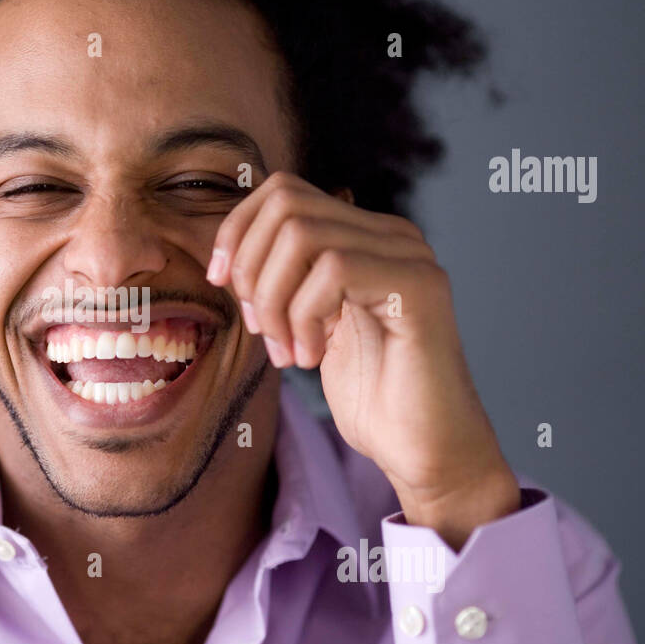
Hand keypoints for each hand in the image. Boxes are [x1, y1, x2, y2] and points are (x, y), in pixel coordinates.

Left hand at [206, 172, 520, 549]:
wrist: (424, 452)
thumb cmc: (372, 399)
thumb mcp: (311, 326)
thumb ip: (288, 281)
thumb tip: (233, 251)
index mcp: (366, 238)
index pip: (283, 191)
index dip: (237, 230)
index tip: (219, 282)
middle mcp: (392, 235)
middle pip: (287, 203)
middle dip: (250, 266)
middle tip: (258, 327)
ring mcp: (409, 256)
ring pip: (303, 235)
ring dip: (274, 299)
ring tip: (285, 350)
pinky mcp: (418, 286)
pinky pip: (334, 270)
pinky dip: (304, 317)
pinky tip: (311, 357)